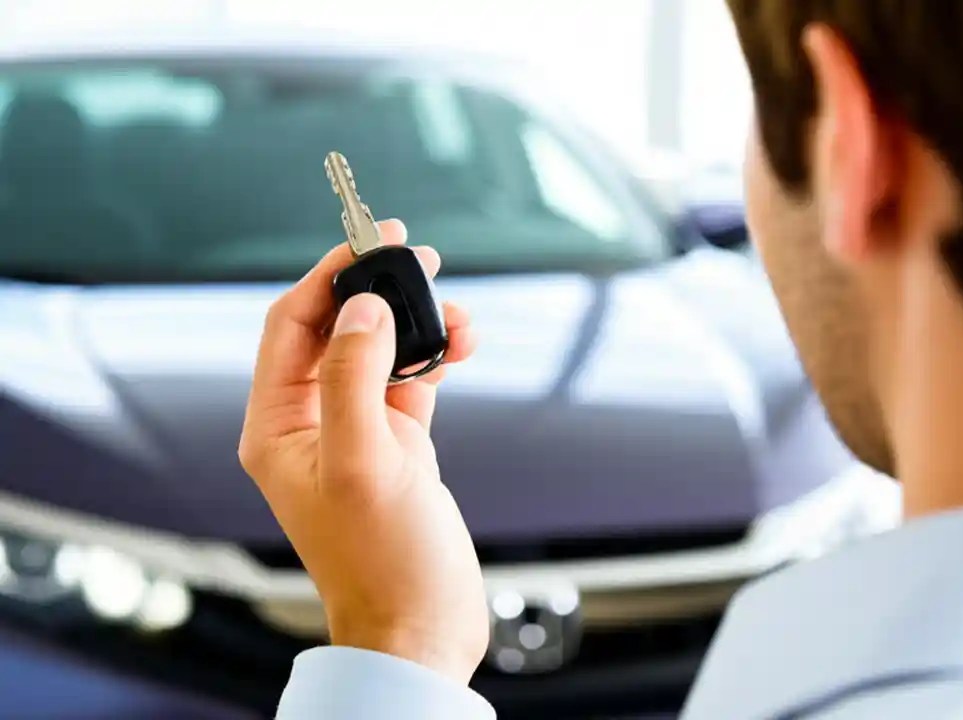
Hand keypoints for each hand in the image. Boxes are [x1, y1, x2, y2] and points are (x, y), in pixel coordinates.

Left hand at [238, 220, 487, 684]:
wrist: (422, 625)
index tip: (369, 240)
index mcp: (277, 425)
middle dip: (377, 289)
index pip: (293, 325)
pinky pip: (412, 379)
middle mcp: (312, 421)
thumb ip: (355, 377)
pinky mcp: (399, 445)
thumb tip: (362, 307)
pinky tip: (462, 344)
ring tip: (457, 311)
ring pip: (380, 349)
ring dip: (417, 322)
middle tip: (418, 255)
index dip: (328, 276)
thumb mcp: (365, 462)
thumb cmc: (383, 561)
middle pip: (338, 327)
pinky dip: (437, 356)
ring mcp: (358, 431)